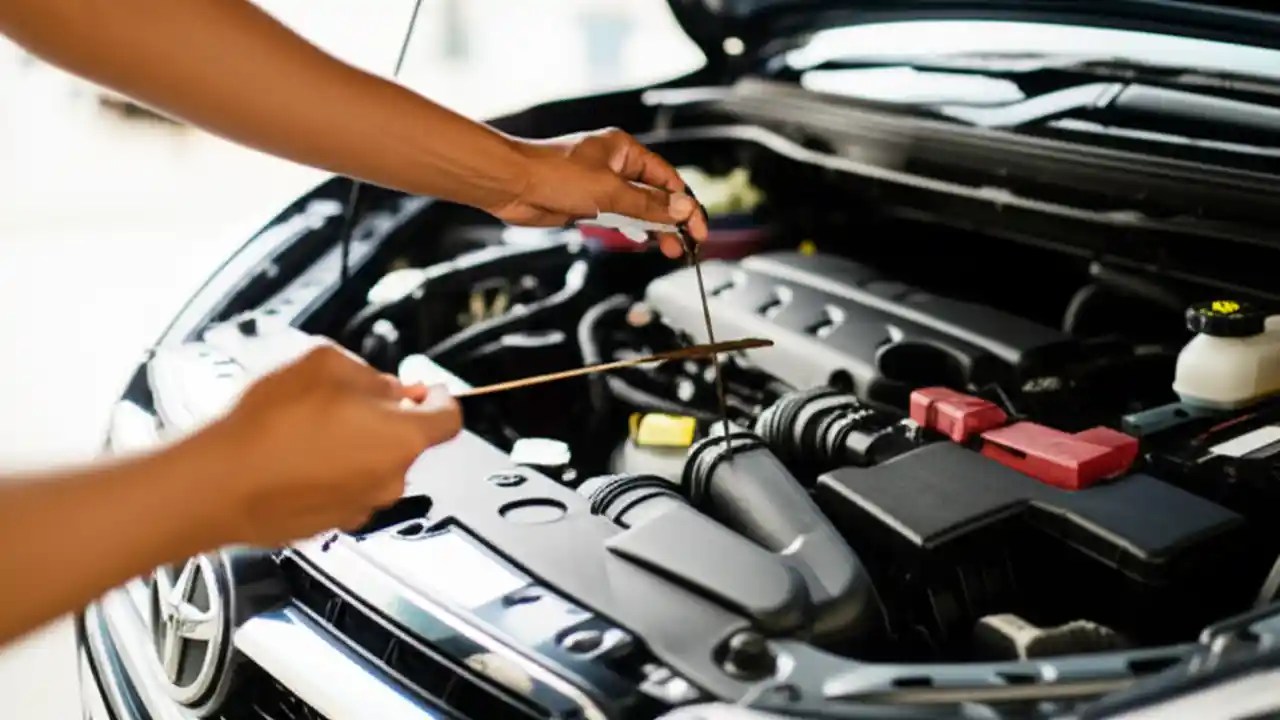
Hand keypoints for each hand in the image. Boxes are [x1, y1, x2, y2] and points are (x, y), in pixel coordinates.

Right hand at [196, 345, 460, 546]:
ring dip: (355, 446)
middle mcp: (390, 480)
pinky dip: (330, 472)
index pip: (449, 418)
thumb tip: (387, 387)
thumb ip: (369, 373)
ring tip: (309, 427)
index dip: (441, 397)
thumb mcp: (325, 365)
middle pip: (407, 442)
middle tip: (348, 399)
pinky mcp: (330, 525)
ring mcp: (360, 507)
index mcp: (402, 439)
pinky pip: (344, 490)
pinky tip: (295, 456)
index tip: (429, 388)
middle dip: (386, 418)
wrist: (219, 485)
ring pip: (373, 467)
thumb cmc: (270, 426)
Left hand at [494, 128, 708, 257]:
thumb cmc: (553, 174)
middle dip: (671, 219)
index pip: (666, 178)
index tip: (698, 228)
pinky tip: (642, 241)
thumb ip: (647, 205)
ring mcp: (600, 185)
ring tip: (669, 248)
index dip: (685, 204)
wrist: (512, 184)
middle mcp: (614, 165)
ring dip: (653, 227)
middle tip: (687, 243)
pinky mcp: (586, 204)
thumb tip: (682, 209)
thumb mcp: (609, 192)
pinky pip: (617, 218)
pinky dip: (631, 229)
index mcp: (624, 151)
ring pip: (636, 208)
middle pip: (654, 194)